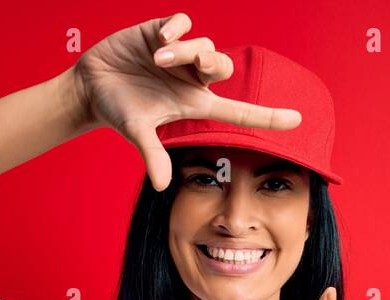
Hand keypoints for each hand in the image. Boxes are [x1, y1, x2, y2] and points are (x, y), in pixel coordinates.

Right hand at [71, 12, 302, 190]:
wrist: (91, 86)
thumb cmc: (118, 110)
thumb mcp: (136, 131)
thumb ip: (152, 154)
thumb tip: (161, 185)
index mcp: (194, 104)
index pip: (239, 112)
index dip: (268, 116)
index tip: (298, 119)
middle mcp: (192, 78)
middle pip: (223, 67)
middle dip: (216, 63)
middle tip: (201, 65)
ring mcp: (179, 54)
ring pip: (204, 44)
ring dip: (187, 50)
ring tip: (159, 58)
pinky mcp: (162, 31)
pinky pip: (183, 22)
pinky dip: (177, 28)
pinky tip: (162, 39)